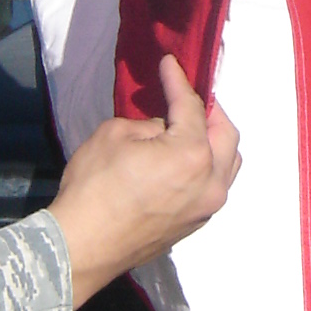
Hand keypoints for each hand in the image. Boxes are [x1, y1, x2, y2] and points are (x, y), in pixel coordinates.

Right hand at [51, 55, 241, 303]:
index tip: (170, 64)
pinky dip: (206, 166)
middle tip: (187, 97)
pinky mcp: (195, 224)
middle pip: (226, 135)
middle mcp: (211, 182)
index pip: (192, 107)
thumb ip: (149, 125)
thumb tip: (163, 131)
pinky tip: (184, 159)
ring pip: (227, 164)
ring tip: (192, 128)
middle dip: (209, 111)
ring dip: (215, 142)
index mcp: (193, 155)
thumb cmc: (94, 187)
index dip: (179, 81)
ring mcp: (206, 208)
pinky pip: (213, 186)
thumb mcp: (115, 135)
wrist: (82, 246)